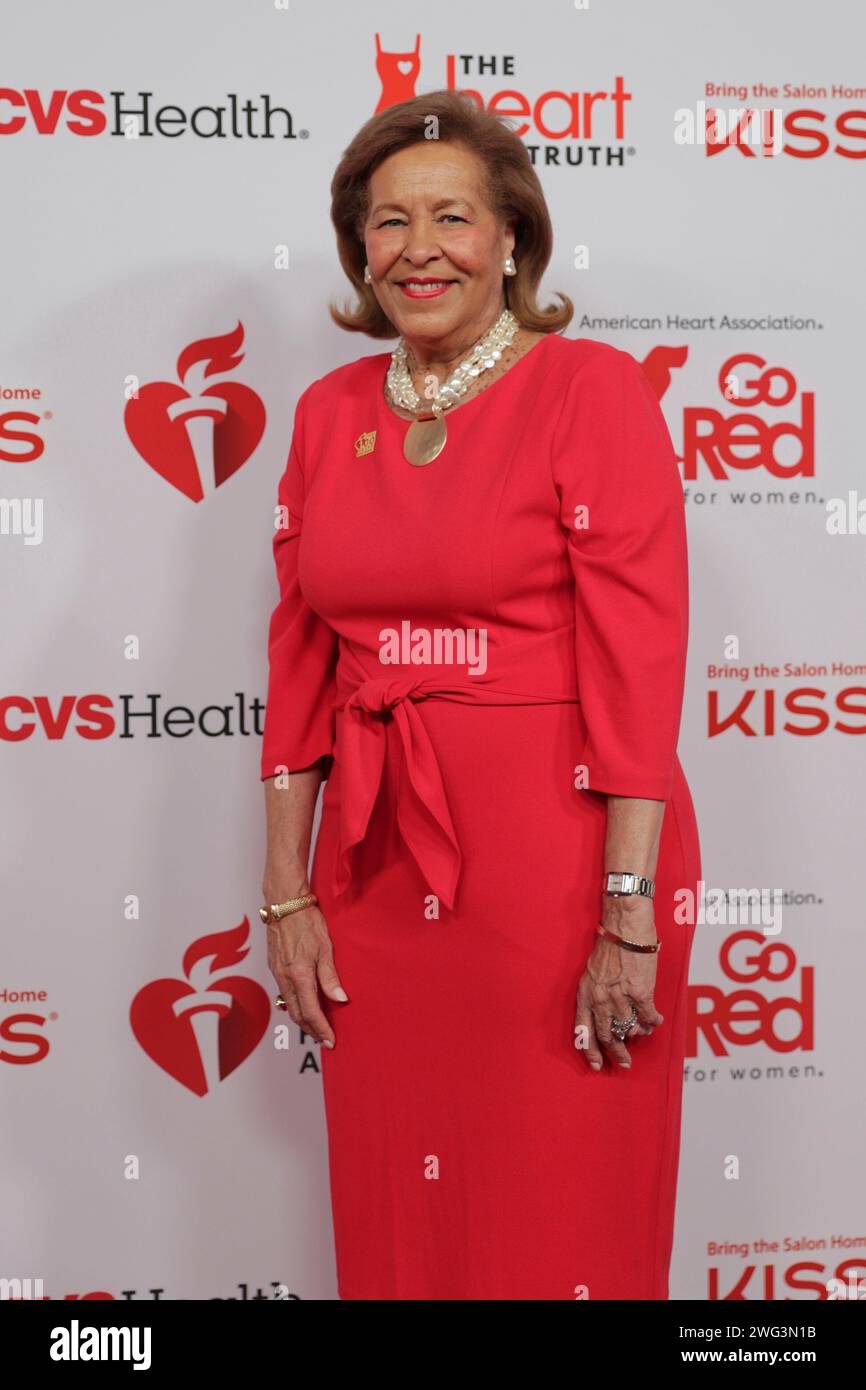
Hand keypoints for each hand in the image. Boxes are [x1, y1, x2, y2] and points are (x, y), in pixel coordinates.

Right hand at [264, 876, 347, 1046]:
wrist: (284, 903)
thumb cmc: (307, 921)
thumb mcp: (325, 947)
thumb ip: (330, 976)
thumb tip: (340, 999)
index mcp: (299, 975)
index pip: (311, 1012)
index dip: (321, 1029)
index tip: (331, 1041)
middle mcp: (284, 977)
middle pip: (297, 1014)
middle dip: (311, 1030)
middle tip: (324, 1039)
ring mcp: (277, 972)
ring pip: (288, 1005)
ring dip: (302, 1019)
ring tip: (316, 1026)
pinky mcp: (274, 966)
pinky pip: (283, 992)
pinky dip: (294, 1004)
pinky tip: (302, 1003)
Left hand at [573, 896, 662, 1070]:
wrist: (625, 925)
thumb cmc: (609, 945)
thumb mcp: (592, 972)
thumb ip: (597, 996)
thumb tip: (609, 1018)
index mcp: (585, 993)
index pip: (583, 1030)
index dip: (590, 1051)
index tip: (597, 1065)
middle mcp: (600, 998)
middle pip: (607, 1035)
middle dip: (617, 1052)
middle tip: (625, 1063)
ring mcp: (620, 997)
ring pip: (630, 1028)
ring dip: (638, 1033)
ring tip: (642, 1032)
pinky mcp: (640, 992)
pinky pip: (648, 1017)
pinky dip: (653, 1022)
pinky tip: (656, 1022)